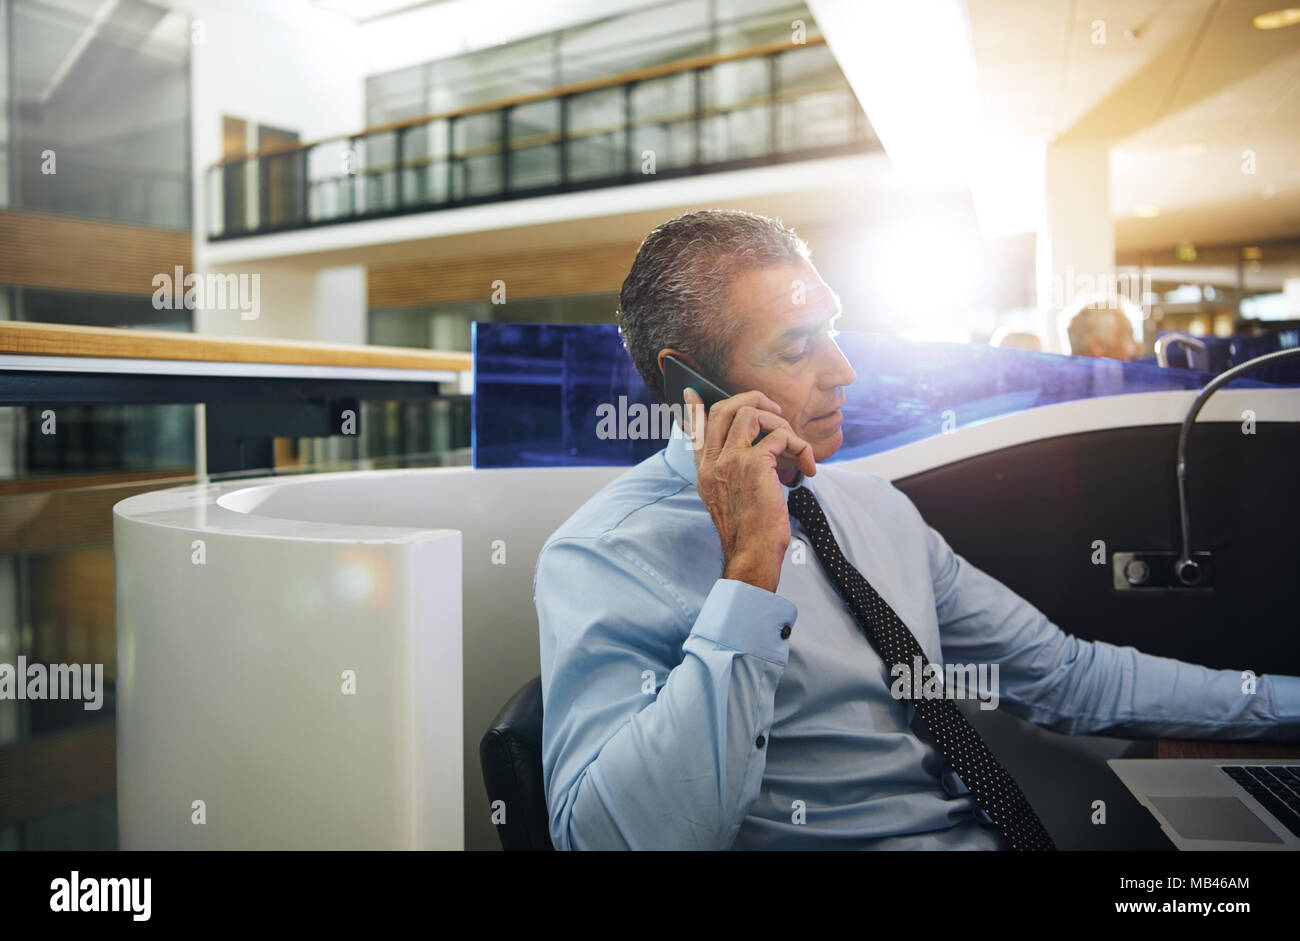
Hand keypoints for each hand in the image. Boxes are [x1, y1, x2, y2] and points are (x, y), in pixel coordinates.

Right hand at [684, 387, 815, 592]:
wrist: (751, 554)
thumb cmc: (747, 531)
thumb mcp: (727, 501)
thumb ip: (729, 474)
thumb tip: (753, 453)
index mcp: (705, 471)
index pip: (694, 430)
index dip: (695, 408)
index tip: (693, 392)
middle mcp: (713, 462)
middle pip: (724, 409)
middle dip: (752, 400)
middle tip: (773, 411)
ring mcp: (730, 460)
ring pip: (751, 414)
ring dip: (779, 423)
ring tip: (793, 445)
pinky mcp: (754, 463)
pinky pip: (780, 436)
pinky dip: (800, 446)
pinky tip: (807, 468)